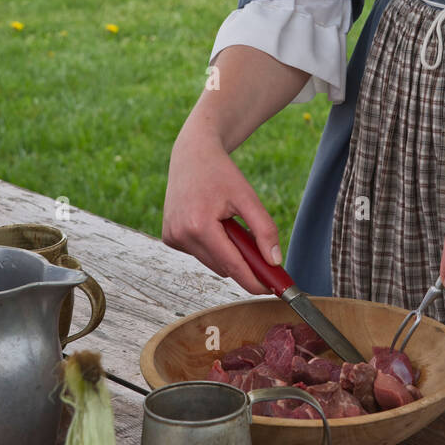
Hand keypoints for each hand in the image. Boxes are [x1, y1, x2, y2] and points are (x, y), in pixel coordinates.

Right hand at [163, 123, 281, 295]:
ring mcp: (172, 238)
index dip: (254, 281)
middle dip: (243, 262)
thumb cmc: (221, 173)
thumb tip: (275, 261)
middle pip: (223, 268)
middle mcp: (181, 235)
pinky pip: (199, 253)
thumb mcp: (247, 197)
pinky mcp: (169, 237)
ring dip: (226, 253)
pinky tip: (210, 221)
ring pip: (211, 263)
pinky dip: (211, 245)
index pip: (232, 266)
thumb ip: (264, 229)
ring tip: (228, 223)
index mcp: (200, 226)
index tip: (271, 289)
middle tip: (259, 248)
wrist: (192, 155)